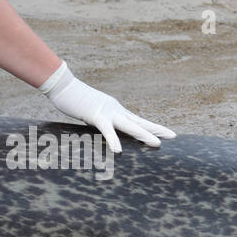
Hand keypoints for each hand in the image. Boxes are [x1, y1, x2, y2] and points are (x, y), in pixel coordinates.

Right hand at [37, 62, 175, 152]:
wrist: (62, 85)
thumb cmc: (72, 99)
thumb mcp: (89, 112)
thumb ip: (98, 120)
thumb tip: (101, 127)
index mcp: (115, 110)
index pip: (137, 120)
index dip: (151, 127)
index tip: (166, 133)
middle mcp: (115, 110)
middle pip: (140, 121)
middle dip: (156, 130)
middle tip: (174, 136)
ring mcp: (107, 112)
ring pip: (129, 125)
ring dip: (143, 135)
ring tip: (157, 145)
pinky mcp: (95, 115)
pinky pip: (106, 130)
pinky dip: (113, 140)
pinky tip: (118, 151)